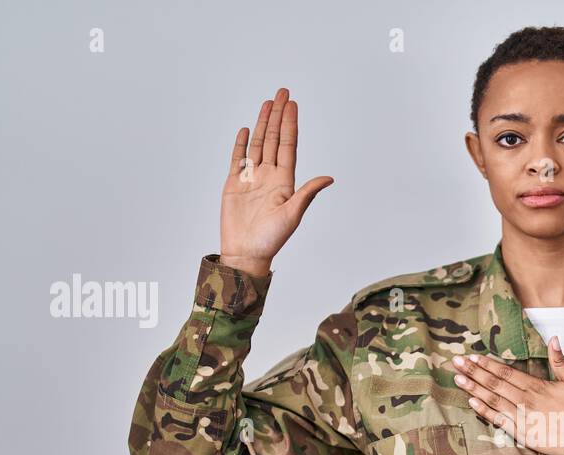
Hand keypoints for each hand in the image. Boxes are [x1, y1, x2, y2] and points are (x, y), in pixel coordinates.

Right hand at [219, 87, 333, 274]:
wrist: (246, 253)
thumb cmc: (271, 239)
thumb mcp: (292, 215)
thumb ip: (307, 193)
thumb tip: (329, 178)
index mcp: (284, 181)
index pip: (288, 145)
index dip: (290, 124)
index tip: (292, 105)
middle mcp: (269, 176)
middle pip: (274, 139)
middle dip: (278, 115)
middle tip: (282, 92)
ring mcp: (251, 179)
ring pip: (258, 144)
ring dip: (263, 123)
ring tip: (267, 103)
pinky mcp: (234, 184)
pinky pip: (238, 159)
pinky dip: (241, 143)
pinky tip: (246, 129)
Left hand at [453, 337, 563, 454]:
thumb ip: (559, 361)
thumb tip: (554, 338)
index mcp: (537, 386)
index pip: (506, 372)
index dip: (488, 364)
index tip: (473, 357)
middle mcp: (526, 400)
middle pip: (494, 383)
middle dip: (474, 371)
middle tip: (456, 362)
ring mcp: (522, 417)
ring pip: (493, 400)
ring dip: (474, 388)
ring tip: (458, 378)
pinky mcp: (522, 434)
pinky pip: (498, 420)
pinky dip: (484, 411)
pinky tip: (472, 402)